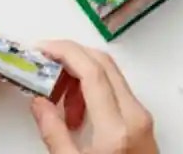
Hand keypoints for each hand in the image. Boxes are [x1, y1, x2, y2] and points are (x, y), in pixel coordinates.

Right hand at [30, 41, 156, 153]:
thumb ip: (54, 134)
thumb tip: (40, 104)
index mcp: (117, 130)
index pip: (92, 71)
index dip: (65, 52)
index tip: (44, 48)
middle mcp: (135, 117)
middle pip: (103, 65)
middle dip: (71, 57)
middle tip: (46, 63)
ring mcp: (142, 118)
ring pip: (110, 76)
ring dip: (80, 77)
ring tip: (59, 103)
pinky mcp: (142, 123)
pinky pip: (115, 92)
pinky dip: (93, 91)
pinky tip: (76, 113)